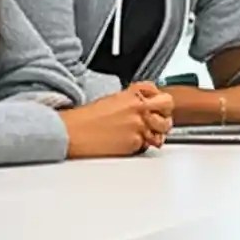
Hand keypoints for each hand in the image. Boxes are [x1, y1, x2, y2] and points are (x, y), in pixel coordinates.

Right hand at [59, 81, 173, 157]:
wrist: (72, 133)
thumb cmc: (85, 119)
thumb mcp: (112, 100)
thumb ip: (132, 100)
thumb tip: (145, 105)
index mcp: (132, 94)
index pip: (160, 94)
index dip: (160, 102)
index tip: (157, 107)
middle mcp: (139, 108)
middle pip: (168, 107)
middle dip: (164, 115)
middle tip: (157, 121)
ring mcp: (139, 125)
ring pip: (162, 129)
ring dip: (155, 132)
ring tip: (143, 135)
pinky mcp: (135, 141)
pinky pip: (147, 144)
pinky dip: (141, 146)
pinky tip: (127, 143)